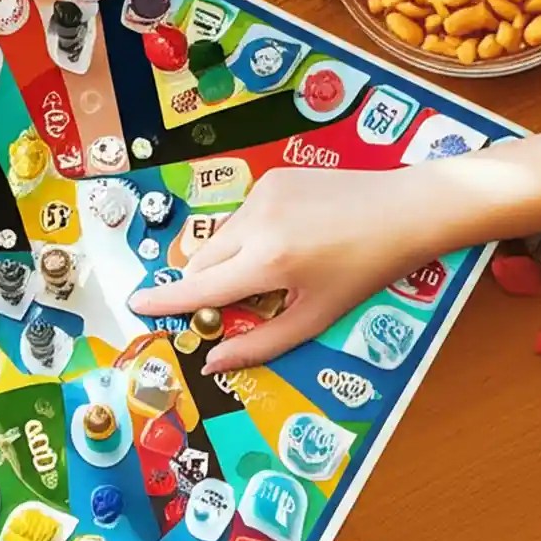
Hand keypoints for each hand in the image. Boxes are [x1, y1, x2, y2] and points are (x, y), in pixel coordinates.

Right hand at [129, 167, 437, 374]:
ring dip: (229, 260)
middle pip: (202, 263)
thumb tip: (214, 362)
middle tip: (239, 301)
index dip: (166, 301)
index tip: (137, 306)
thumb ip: (261, 343)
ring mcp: (262, 194)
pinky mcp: (271, 177)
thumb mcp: (317, 315)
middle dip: (207, 286)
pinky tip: (290, 238)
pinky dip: (248, 234)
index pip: (200, 288)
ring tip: (277, 267)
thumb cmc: (365, 270)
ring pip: (219, 239)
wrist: (404, 209)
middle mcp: (257, 223)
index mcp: (269, 262)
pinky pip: (240, 216)